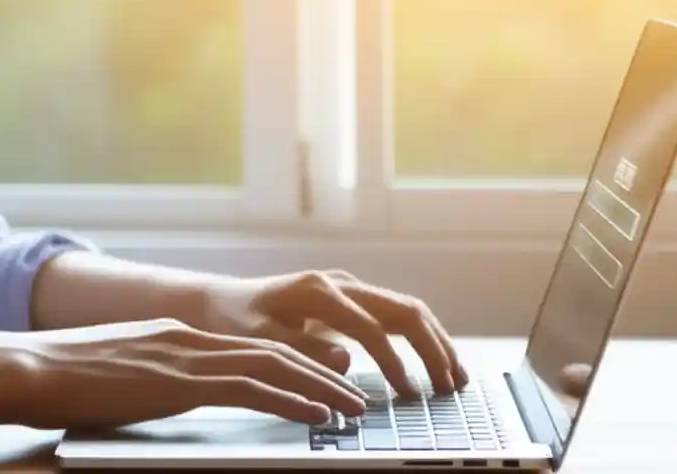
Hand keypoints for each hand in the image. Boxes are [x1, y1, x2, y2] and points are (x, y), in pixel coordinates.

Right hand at [7, 318, 367, 428]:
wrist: (30, 367)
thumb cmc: (65, 380)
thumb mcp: (124, 374)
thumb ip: (158, 378)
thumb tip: (176, 394)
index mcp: (180, 337)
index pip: (254, 349)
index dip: (298, 365)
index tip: (328, 383)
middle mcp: (191, 340)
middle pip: (276, 353)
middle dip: (323, 375)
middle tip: (357, 397)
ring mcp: (186, 357)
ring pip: (273, 367)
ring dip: (320, 388)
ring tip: (351, 409)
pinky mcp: (179, 382)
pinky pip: (249, 389)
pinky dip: (290, 400)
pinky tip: (315, 415)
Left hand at [195, 270, 467, 396]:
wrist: (221, 303)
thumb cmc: (235, 322)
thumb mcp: (257, 339)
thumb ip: (300, 350)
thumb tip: (346, 362)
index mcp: (318, 291)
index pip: (369, 326)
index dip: (392, 361)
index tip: (407, 392)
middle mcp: (340, 283)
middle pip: (402, 309)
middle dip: (431, 348)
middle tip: (448, 386)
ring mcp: (349, 289)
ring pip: (407, 309)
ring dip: (435, 342)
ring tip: (455, 378)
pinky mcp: (352, 301)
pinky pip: (397, 316)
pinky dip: (421, 339)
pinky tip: (435, 363)